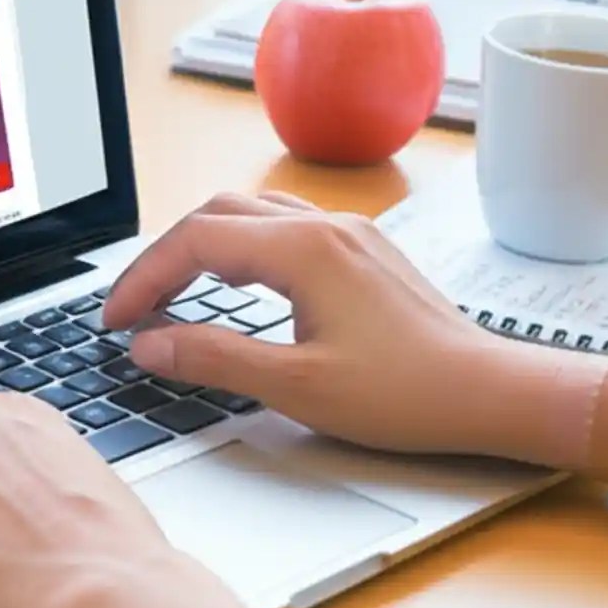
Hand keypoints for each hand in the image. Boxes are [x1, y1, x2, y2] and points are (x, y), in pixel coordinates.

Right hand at [104, 192, 582, 465]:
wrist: (491, 394)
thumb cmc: (408, 394)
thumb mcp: (297, 387)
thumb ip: (215, 359)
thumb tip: (150, 344)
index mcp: (304, 251)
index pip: (195, 241)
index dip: (143, 278)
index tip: (116, 319)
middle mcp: (325, 227)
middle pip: (216, 213)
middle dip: (165, 256)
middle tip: (136, 306)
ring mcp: (347, 234)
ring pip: (250, 213)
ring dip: (202, 244)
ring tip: (174, 293)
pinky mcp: (362, 251)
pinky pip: (283, 227)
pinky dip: (240, 247)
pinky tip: (236, 283)